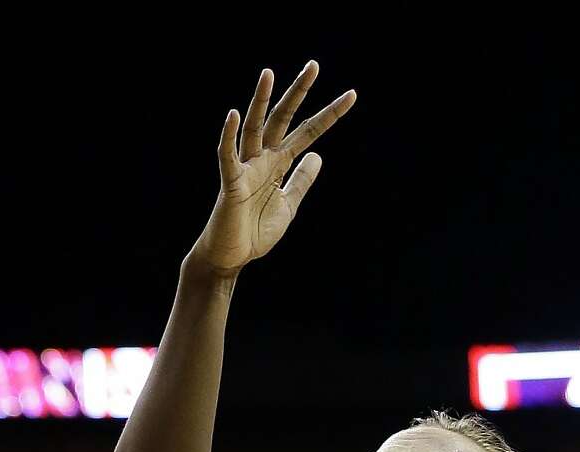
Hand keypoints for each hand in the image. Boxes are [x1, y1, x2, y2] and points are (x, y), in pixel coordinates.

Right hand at [189, 62, 355, 279]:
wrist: (231, 257)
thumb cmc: (254, 231)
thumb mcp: (288, 205)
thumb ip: (301, 180)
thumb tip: (318, 155)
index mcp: (278, 164)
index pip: (308, 133)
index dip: (329, 115)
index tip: (352, 96)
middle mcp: (262, 159)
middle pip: (282, 119)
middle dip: (297, 94)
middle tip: (314, 65)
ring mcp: (245, 169)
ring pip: (254, 128)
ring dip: (260, 101)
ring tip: (268, 73)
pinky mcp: (231, 184)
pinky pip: (227, 156)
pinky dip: (229, 136)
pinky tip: (234, 115)